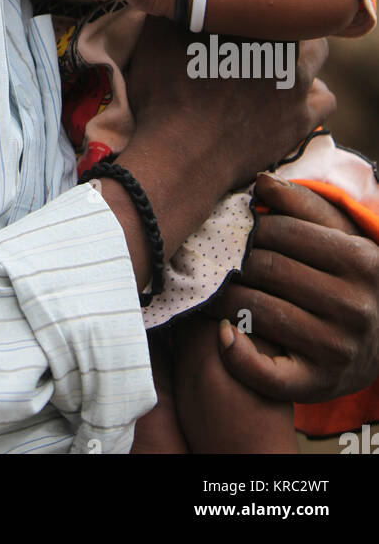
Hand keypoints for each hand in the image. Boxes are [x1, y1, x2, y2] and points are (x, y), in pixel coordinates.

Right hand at [126, 20, 335, 193]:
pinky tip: (290, 94)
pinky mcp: (301, 120)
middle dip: (277, 20)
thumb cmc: (166, 90)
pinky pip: (325, 98)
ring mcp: (298, 83)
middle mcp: (286, 45)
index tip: (233, 7)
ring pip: (316, 52)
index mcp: (254, 16)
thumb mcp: (159, 30)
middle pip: (294, 17)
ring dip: (299, 52)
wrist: (182, 154)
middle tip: (251, 33)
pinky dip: (312, 92)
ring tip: (271, 61)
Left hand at [208, 173, 378, 401]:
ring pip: (260, 310)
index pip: (284, 232)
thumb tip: (260, 181)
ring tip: (206, 285)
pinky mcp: (319, 384)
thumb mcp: (341, 237)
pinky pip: (267, 373)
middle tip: (206, 254)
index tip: (227, 227)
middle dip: (231, 258)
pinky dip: (238, 354)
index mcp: (360, 260)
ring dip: (222, 296)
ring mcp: (338, 348)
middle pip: (269, 269)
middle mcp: (353, 306)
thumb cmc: (350, 277)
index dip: (249, 227)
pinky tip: (222, 333)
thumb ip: (303, 205)